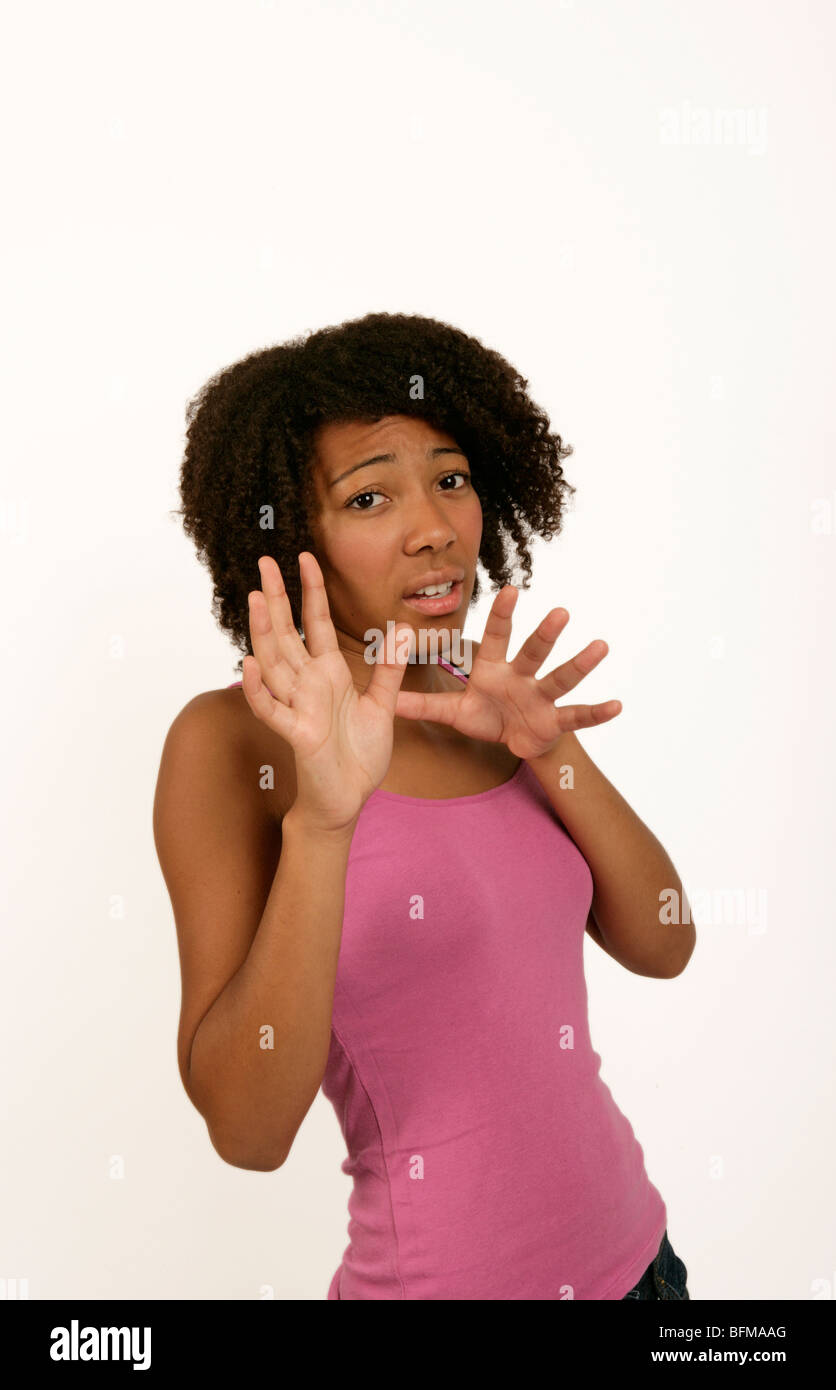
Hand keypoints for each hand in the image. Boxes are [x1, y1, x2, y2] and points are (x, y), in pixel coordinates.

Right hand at [242, 552, 411, 832]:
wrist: (348, 799)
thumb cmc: (358, 755)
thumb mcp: (381, 706)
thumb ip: (388, 668)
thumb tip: (400, 630)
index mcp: (328, 674)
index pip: (316, 623)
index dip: (311, 591)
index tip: (305, 557)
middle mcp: (308, 685)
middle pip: (287, 634)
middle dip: (276, 598)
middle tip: (263, 561)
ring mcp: (298, 707)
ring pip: (275, 663)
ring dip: (265, 632)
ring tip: (257, 599)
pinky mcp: (297, 734)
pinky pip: (273, 709)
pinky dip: (259, 689)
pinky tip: (249, 665)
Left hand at [394, 585, 621, 759]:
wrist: (516, 741)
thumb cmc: (487, 717)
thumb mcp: (453, 712)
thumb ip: (422, 706)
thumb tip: (386, 701)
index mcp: (494, 669)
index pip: (496, 637)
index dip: (502, 615)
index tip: (511, 589)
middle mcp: (521, 676)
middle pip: (533, 652)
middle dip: (545, 634)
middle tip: (560, 611)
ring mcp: (541, 698)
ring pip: (561, 678)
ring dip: (580, 664)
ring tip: (600, 646)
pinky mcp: (555, 721)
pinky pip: (577, 715)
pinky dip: (596, 713)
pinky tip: (617, 705)